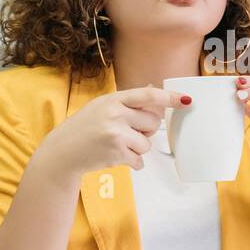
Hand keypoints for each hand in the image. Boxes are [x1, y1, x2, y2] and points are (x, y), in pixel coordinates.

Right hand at [34, 84, 190, 180]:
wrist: (62, 152)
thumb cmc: (83, 128)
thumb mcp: (102, 106)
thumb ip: (127, 101)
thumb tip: (154, 88)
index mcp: (113, 100)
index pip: (148, 95)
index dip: (170, 98)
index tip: (186, 101)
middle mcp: (116, 114)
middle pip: (153, 122)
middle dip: (146, 129)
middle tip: (129, 132)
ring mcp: (116, 134)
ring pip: (147, 143)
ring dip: (137, 148)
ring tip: (117, 145)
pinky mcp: (117, 154)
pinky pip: (139, 160)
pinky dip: (132, 162)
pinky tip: (116, 156)